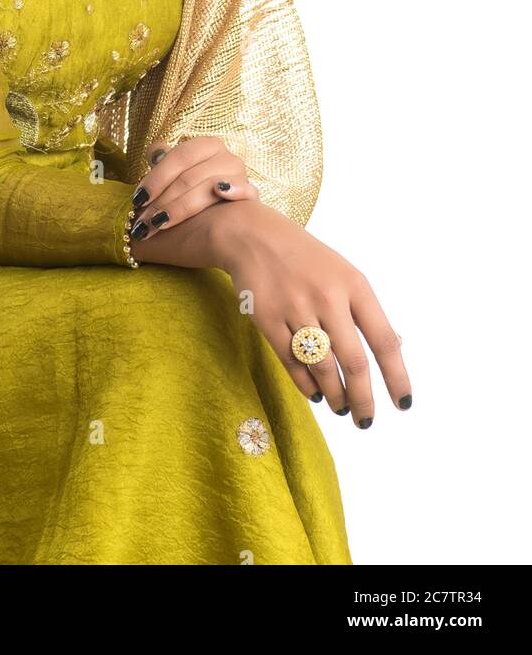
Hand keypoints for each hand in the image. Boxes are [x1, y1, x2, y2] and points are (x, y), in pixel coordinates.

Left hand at [129, 136, 259, 245]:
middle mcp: (226, 156)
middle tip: (142, 222)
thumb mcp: (183, 179)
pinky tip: (220, 191)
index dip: (156, 177)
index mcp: (208, 146)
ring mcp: (240, 174)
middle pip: (188, 175)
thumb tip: (153, 150)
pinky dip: (232, 189)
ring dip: (179, 207)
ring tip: (158, 224)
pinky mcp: (251, 194)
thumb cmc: (202, 204)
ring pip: (206, 187)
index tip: (138, 199)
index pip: (178, 156)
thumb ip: (169, 164)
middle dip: (161, 200)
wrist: (238, 232)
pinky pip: (243, 188)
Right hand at [215, 199, 410, 424]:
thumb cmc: (307, 260)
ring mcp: (296, 308)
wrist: (254, 237)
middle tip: (366, 420)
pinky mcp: (267, 319)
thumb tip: (396, 349)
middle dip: (363, 399)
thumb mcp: (344, 274)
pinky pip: (292, 363)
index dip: (397, 377)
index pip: (384, 340)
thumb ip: (365, 311)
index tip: (403, 404)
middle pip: (354, 362)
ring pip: (323, 368)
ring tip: (341, 407)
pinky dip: (307, 385)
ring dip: (336, 396)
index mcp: (354, 285)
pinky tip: (316, 393)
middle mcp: (328, 297)